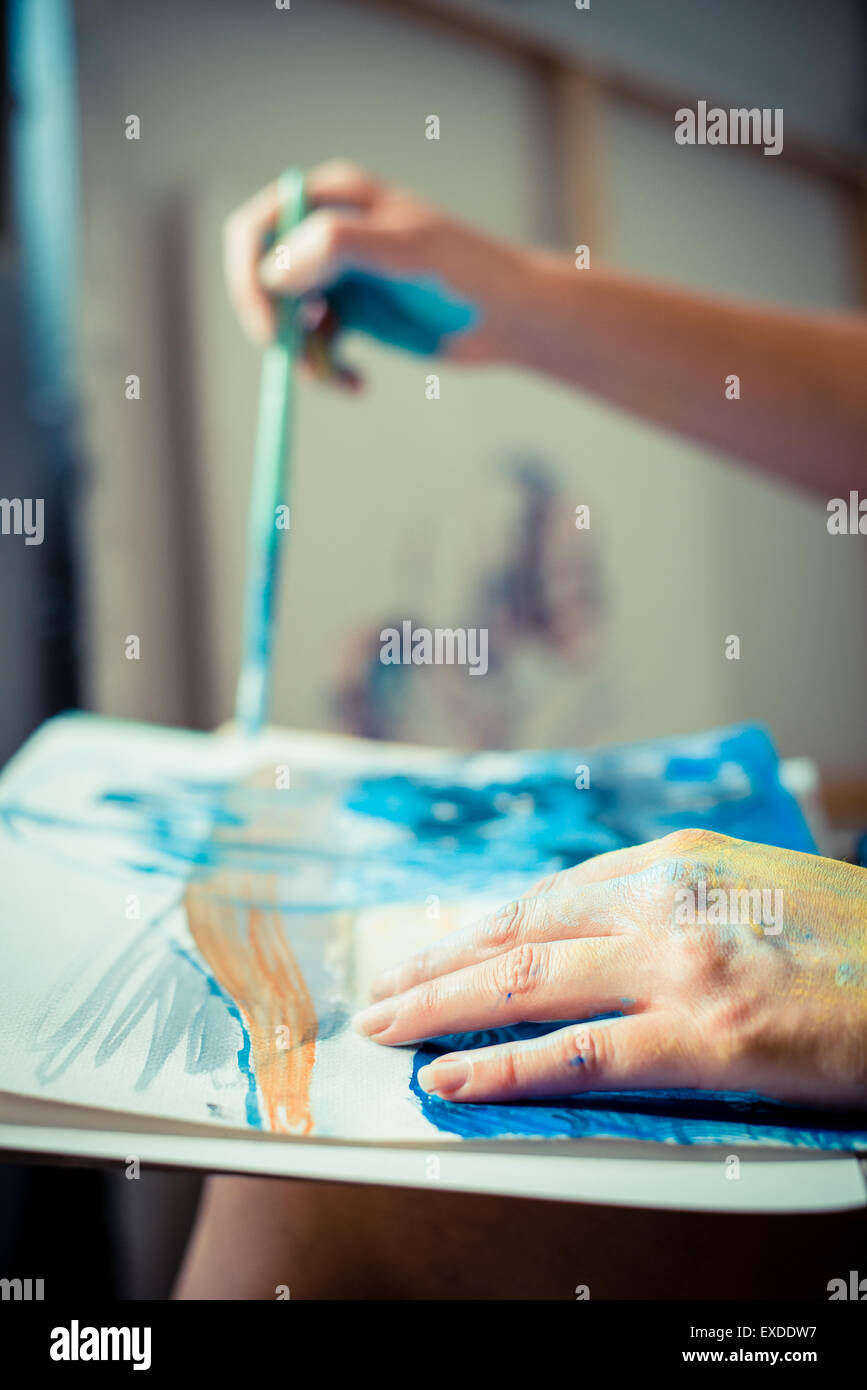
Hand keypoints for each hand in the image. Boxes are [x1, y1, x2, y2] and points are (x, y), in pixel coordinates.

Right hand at [222, 159, 543, 382]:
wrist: (508, 316)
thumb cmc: (466, 272)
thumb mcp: (406, 251)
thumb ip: (340, 246)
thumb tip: (276, 269)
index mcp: (331, 198)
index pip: (257, 229)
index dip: (250, 277)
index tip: (272, 326)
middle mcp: (326, 233)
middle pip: (261, 277)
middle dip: (274, 323)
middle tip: (300, 361)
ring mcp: (336, 276)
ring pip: (285, 320)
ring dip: (302, 356)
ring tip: (341, 378)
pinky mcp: (351, 315)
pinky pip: (313, 347)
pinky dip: (325, 370)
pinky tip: (357, 383)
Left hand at [353, 830, 866, 1107]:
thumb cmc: (852, 940)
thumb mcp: (754, 883)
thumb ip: (674, 895)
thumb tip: (600, 925)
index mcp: (676, 859)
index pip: (548, 895)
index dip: (480, 927)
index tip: (435, 950)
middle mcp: (663, 901)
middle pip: (520, 931)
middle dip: (438, 965)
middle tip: (381, 991)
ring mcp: (677, 967)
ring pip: (528, 982)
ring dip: (443, 1006)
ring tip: (387, 1029)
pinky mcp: (699, 1037)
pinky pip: (577, 1056)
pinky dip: (502, 1067)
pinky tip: (451, 1077)